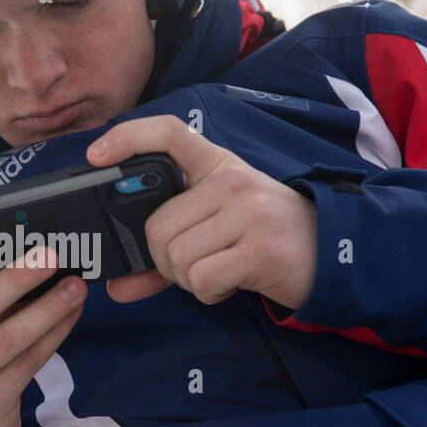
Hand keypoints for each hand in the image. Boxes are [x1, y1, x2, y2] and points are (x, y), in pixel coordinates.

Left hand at [86, 115, 316, 309]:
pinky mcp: (259, 248)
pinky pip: (201, 279)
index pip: (169, 134)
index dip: (127, 138)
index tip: (96, 156)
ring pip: (176, 257)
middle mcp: (232, 180)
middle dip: (165, 261)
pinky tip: (231, 282)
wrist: (331, 253)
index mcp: (218, 165)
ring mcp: (248, 211)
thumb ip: (163, 254)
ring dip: (189, 279)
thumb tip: (116, 288)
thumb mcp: (218, 229)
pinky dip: (208, 292)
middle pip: (157, 227)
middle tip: (197, 264)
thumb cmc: (263, 238)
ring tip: (220, 271)